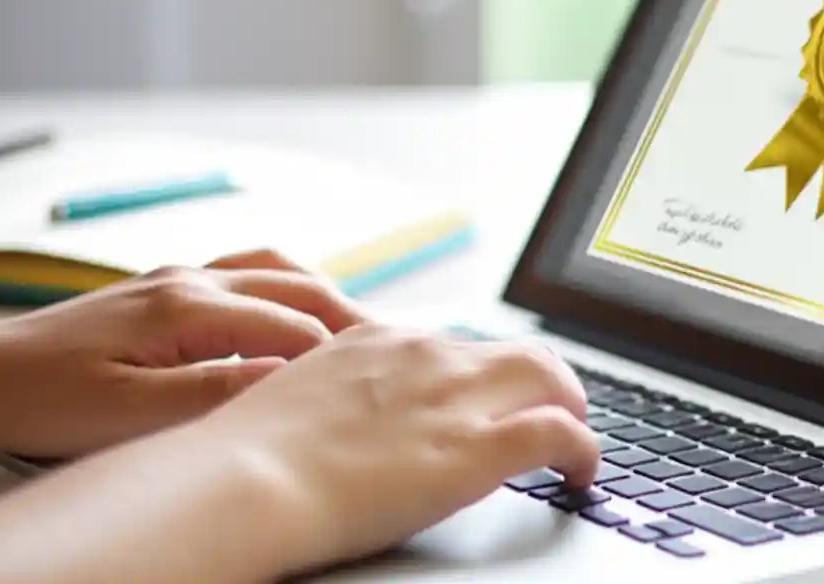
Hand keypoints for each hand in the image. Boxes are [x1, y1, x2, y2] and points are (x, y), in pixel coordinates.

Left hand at [0, 249, 365, 458]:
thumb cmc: (43, 398)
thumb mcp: (129, 412)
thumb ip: (215, 390)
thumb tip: (289, 375)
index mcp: (188, 308)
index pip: (295, 324)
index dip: (344, 354)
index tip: (383, 379)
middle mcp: (191, 281)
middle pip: (299, 285)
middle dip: (352, 316)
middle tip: (395, 350)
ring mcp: (178, 279)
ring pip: (278, 269)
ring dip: (324, 295)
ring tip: (359, 331)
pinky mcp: (165, 289)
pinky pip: (248, 273)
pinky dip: (289, 288)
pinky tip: (295, 314)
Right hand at [188, 323, 598, 575]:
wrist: (239, 483)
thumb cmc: (246, 458)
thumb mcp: (294, 401)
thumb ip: (337, 400)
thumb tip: (350, 424)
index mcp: (381, 340)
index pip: (458, 347)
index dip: (486, 377)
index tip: (491, 399)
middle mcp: (427, 355)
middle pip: (518, 353)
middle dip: (547, 383)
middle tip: (557, 414)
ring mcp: (455, 398)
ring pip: (551, 379)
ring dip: (573, 410)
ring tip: (577, 444)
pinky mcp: (476, 448)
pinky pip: (560, 435)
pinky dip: (584, 452)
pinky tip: (582, 475)